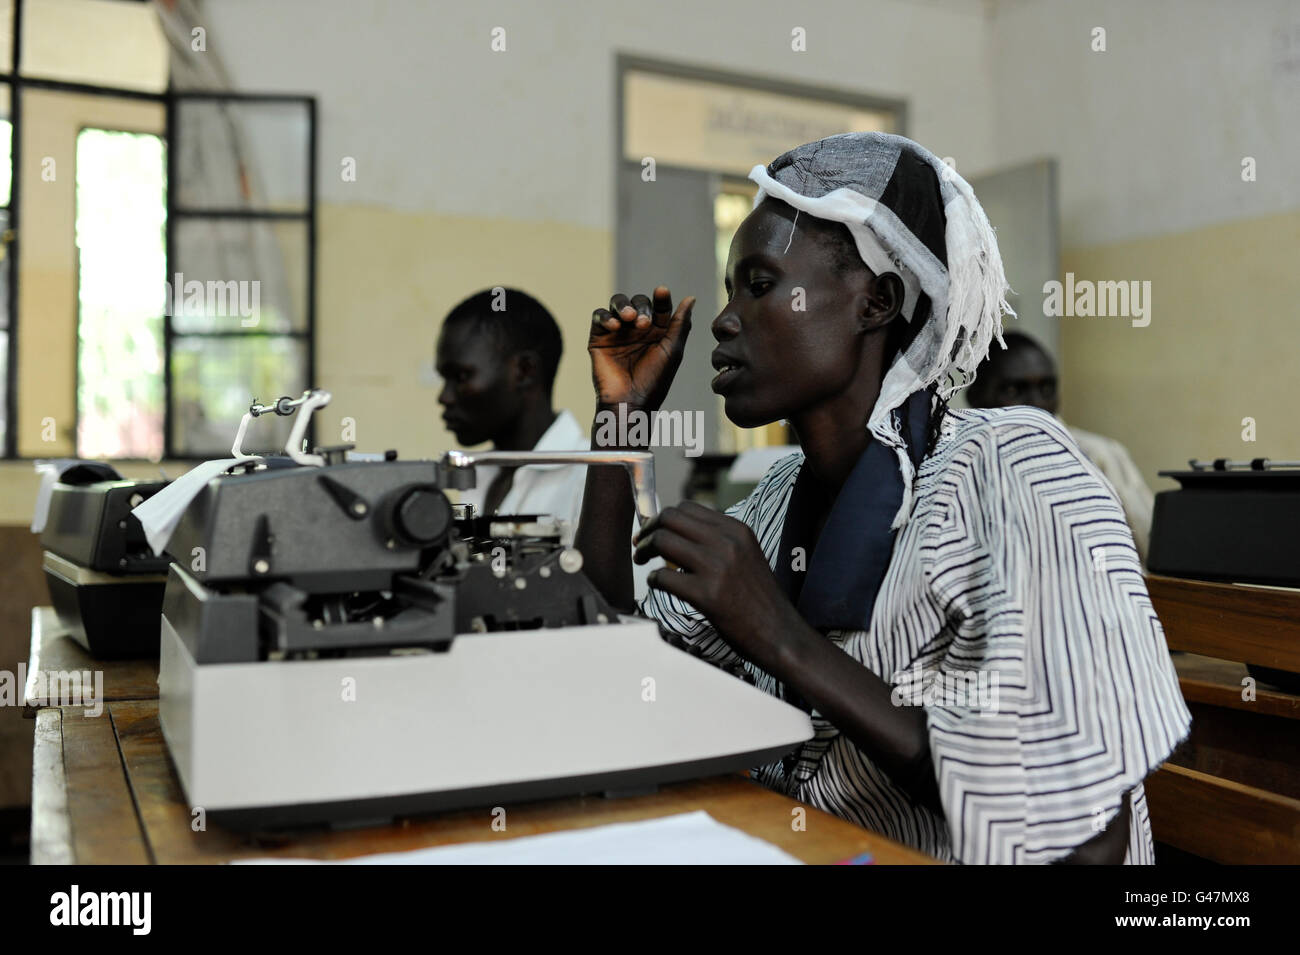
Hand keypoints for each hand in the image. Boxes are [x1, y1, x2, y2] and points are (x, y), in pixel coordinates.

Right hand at [589, 287, 694, 411]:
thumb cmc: (654, 381)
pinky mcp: (599, 338)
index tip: (662, 293)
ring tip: (628, 318)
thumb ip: (680, 324)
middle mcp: (637, 330)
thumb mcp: (672, 351)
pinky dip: (606, 316)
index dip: (661, 298)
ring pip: (618, 303)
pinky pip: (599, 316)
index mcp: (657, 332)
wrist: (629, 402)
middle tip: (644, 323)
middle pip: (638, 302)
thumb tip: (691, 298)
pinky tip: (615, 326)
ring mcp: (618, 332)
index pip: (659, 306)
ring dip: (623, 305)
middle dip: (642, 307)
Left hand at [634, 501, 804, 673]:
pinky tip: (657, 585)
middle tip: (639, 545)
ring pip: (662, 541)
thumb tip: (679, 533)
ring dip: (644, 550)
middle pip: (670, 518)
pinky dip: (653, 580)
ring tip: (642, 562)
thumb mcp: (747, 556)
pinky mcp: (706, 595)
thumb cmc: (760, 599)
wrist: (781, 634)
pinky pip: (663, 577)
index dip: (663, 517)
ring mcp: (717, 567)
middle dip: (648, 529)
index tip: (653, 530)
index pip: (687, 508)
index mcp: (737, 530)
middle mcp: (727, 542)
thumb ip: (719, 541)